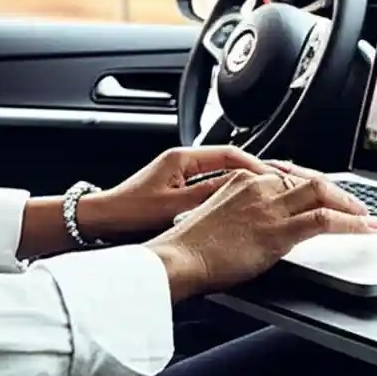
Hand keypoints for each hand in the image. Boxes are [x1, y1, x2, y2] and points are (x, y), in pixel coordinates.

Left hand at [79, 146, 276, 239]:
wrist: (99, 221)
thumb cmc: (128, 212)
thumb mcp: (174, 206)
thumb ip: (208, 195)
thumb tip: (241, 187)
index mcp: (182, 158)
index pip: (230, 154)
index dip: (255, 165)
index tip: (273, 178)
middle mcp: (182, 161)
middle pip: (229, 161)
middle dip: (254, 171)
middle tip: (277, 182)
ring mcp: (180, 174)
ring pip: (221, 173)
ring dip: (243, 182)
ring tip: (264, 193)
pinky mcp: (177, 189)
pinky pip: (211, 185)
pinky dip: (227, 193)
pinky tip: (239, 204)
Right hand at [148, 170, 376, 300]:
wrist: (177, 259)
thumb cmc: (189, 247)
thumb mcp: (217, 217)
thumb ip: (241, 212)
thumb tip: (260, 224)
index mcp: (242, 179)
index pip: (290, 176)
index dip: (315, 186)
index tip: (328, 195)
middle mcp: (259, 185)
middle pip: (311, 180)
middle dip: (339, 193)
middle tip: (357, 206)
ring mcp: (270, 206)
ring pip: (322, 194)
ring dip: (351, 206)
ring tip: (368, 218)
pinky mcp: (278, 230)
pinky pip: (325, 220)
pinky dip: (352, 223)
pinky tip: (366, 228)